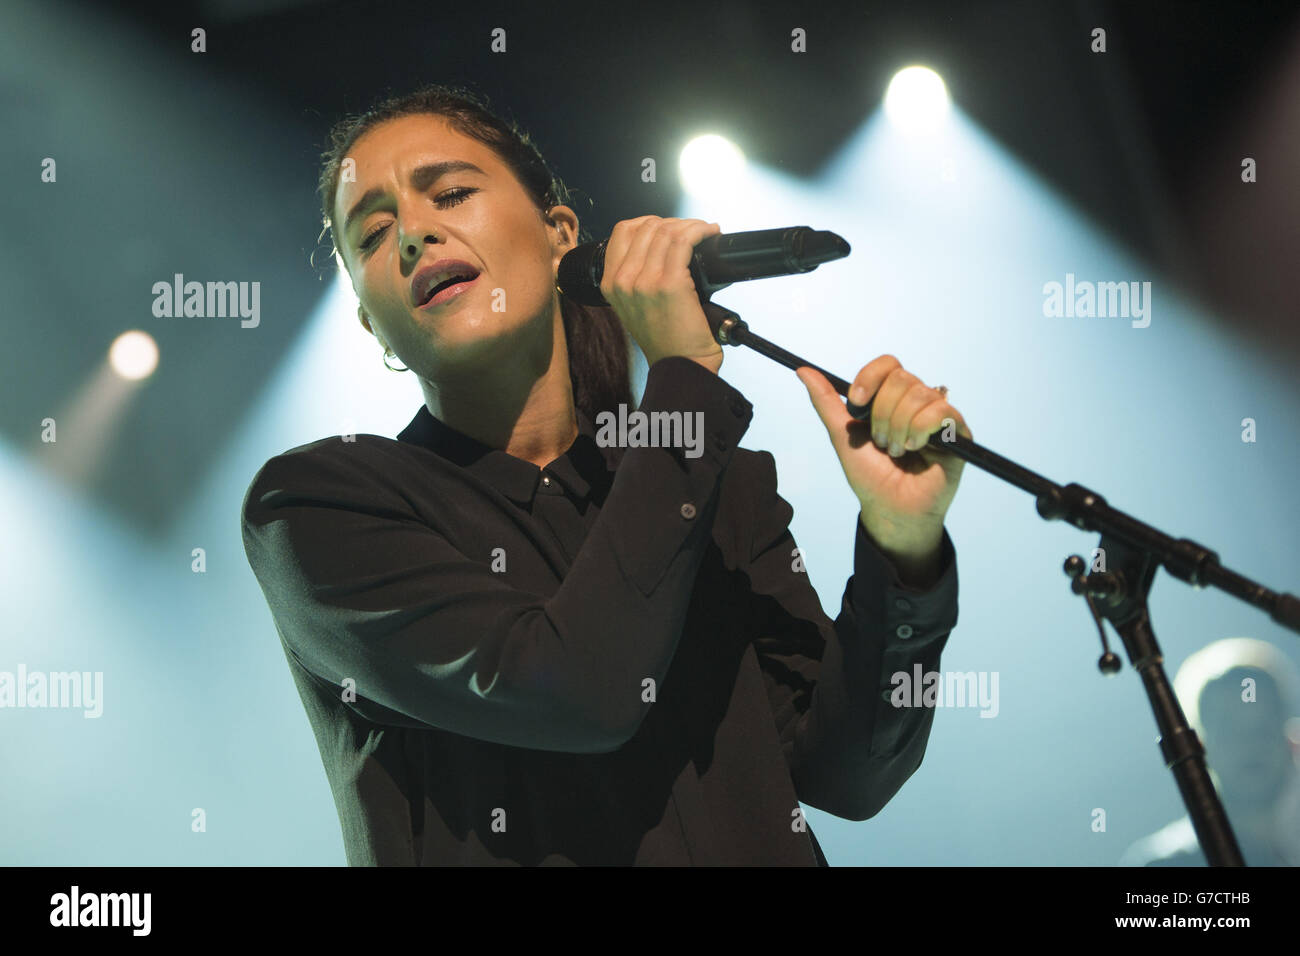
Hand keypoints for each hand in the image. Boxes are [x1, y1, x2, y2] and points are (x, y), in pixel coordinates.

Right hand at [600, 216, 723, 374]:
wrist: (680, 368)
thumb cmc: (666, 342)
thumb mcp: (635, 308)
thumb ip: (636, 278)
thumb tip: (662, 245)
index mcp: (610, 285)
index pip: (623, 231)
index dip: (649, 221)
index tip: (669, 226)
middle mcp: (622, 281)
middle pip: (647, 226)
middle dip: (674, 222)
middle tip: (694, 230)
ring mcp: (644, 281)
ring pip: (667, 230)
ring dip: (692, 224)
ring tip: (705, 230)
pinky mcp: (669, 284)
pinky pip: (684, 241)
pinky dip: (700, 231)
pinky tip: (710, 233)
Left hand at [797, 356, 969, 565]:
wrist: (889, 508)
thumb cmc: (870, 475)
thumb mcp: (843, 435)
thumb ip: (825, 401)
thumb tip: (802, 370)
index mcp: (893, 398)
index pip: (888, 365)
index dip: (870, 378)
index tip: (857, 403)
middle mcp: (919, 401)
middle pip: (901, 378)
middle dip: (881, 414)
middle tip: (881, 443)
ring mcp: (939, 415)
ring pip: (918, 395)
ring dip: (899, 429)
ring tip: (898, 452)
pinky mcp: (958, 431)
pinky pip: (940, 411)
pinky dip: (919, 431)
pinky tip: (916, 450)